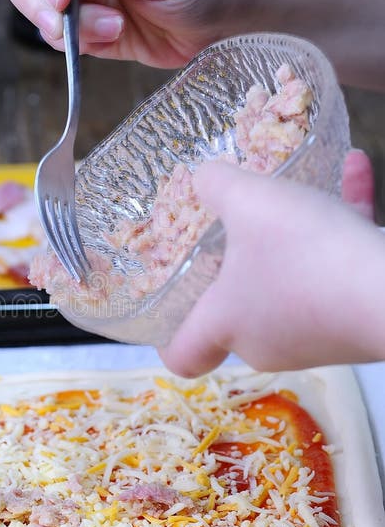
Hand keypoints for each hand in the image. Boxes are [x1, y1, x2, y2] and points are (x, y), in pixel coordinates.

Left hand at [158, 151, 384, 376]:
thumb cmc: (304, 254)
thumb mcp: (251, 201)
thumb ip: (217, 185)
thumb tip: (201, 178)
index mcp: (225, 323)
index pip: (183, 355)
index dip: (171, 337)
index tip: (171, 309)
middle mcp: (265, 341)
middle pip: (238, 310)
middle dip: (240, 267)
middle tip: (242, 230)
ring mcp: (313, 338)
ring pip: (291, 284)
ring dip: (297, 237)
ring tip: (305, 189)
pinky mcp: (355, 324)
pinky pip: (336, 272)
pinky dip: (342, 230)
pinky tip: (356, 172)